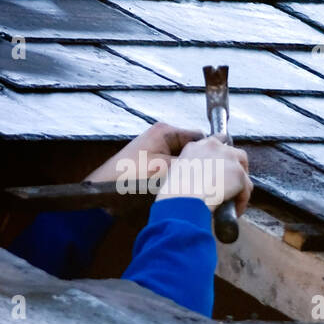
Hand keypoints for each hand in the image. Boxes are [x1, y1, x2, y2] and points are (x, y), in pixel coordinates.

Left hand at [85, 122, 202, 184]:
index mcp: (165, 131)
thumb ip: (189, 164)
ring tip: (194, 184)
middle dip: (200, 162)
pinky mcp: (152, 162)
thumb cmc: (128, 177)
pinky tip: (181, 187)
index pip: (199, 136)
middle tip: (208, 178)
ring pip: (184, 159)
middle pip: (193, 147)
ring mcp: (156, 149)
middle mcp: (161, 136)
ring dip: (189, 171)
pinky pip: (174, 167)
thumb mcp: (164, 169)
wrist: (104, 192)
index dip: (210, 151)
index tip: (219, 165)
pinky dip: (179, 176)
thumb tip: (211, 164)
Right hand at [155, 135, 251, 214]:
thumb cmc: (176, 195)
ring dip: (241, 185)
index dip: (221, 158)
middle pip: (235, 153)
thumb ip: (191, 170)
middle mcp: (213, 146)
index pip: (215, 143)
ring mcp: (228, 159)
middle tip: (231, 186)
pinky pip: (246, 189)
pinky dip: (242, 201)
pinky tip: (234, 211)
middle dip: (236, 169)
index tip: (221, 170)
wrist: (182, 201)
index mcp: (196, 146)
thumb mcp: (177, 175)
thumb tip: (201, 181)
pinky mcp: (239, 174)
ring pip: (242, 172)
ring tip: (234, 199)